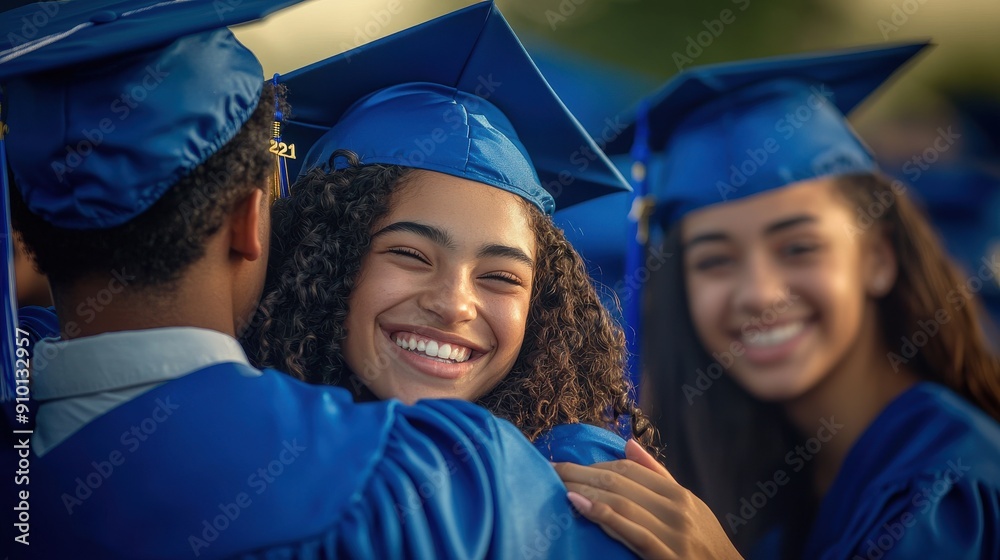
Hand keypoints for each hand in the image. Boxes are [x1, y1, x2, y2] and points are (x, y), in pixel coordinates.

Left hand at [553, 440, 742, 559]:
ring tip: (556, 484)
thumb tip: (628, 444)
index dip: (594, 464)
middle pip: (619, 482)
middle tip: (550, 470)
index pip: (629, 469)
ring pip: (620, 502)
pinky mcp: (666, 557)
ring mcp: (672, 533)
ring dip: (584, 489)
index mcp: (678, 495)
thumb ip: (658, 476)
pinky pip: (629, 530)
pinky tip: (578, 504)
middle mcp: (676, 509)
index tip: (567, 464)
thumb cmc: (706, 545)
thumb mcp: (689, 507)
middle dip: (580, 473)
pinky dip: (601, 514)